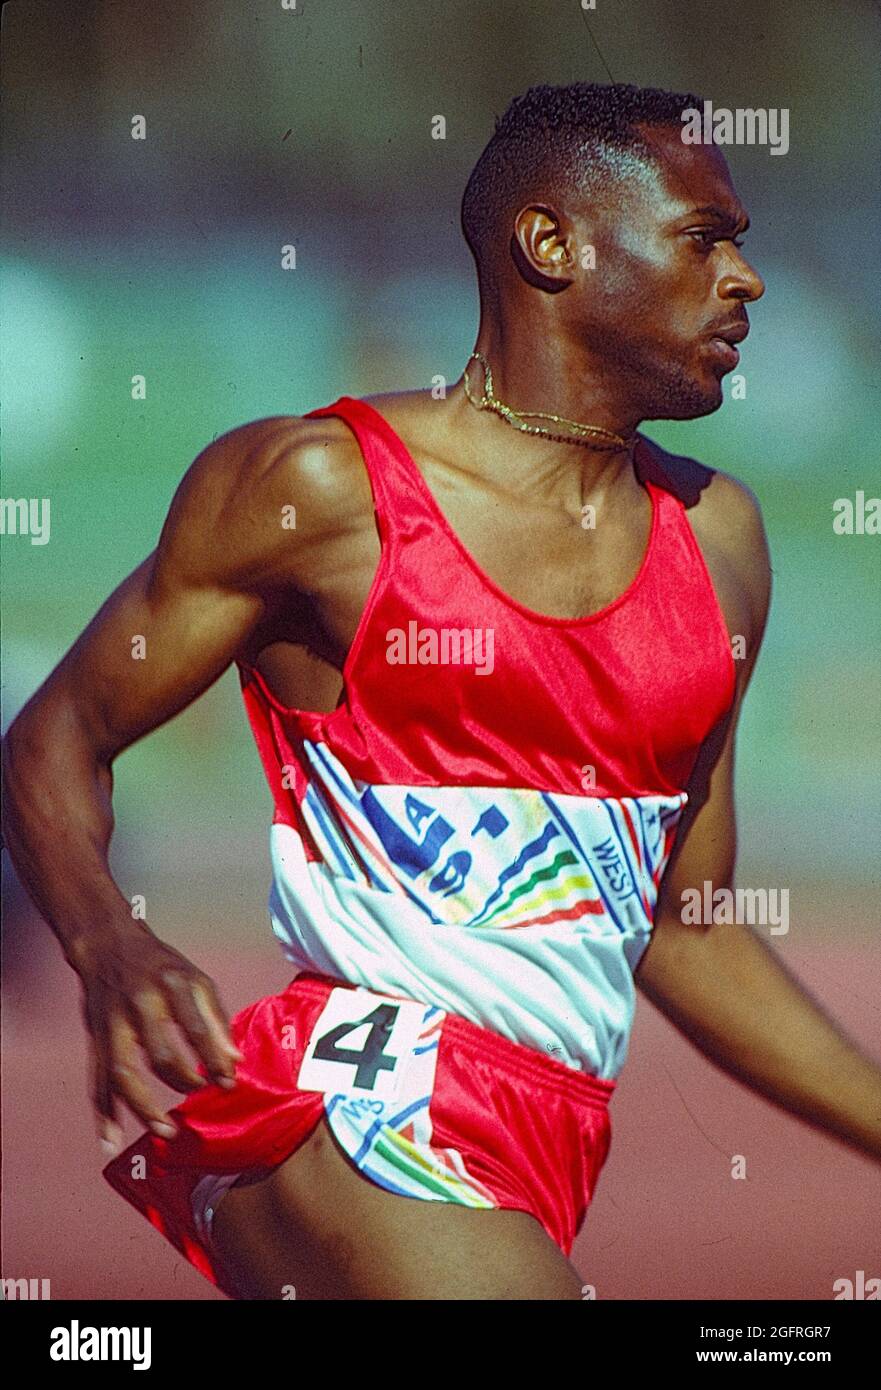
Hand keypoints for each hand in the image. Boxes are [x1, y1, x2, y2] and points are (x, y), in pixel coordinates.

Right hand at [70, 924, 244, 1156]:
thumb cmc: (159, 965)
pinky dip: (103, 1115)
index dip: (214, 1059)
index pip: (195, 1029)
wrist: (109, 945)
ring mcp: (112, 1025)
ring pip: (122, 1075)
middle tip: (199, 1095)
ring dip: (143, 1109)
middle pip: (159, 1054)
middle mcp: (138, 1006)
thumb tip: (234, 1062)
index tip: (228, 1083)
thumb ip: (216, 1019)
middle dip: (183, 1082)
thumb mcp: (195, 978)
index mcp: (170, 986)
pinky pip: (97, 1082)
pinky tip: (111, 1142)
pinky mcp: (95, 1040)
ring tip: (165, 1131)